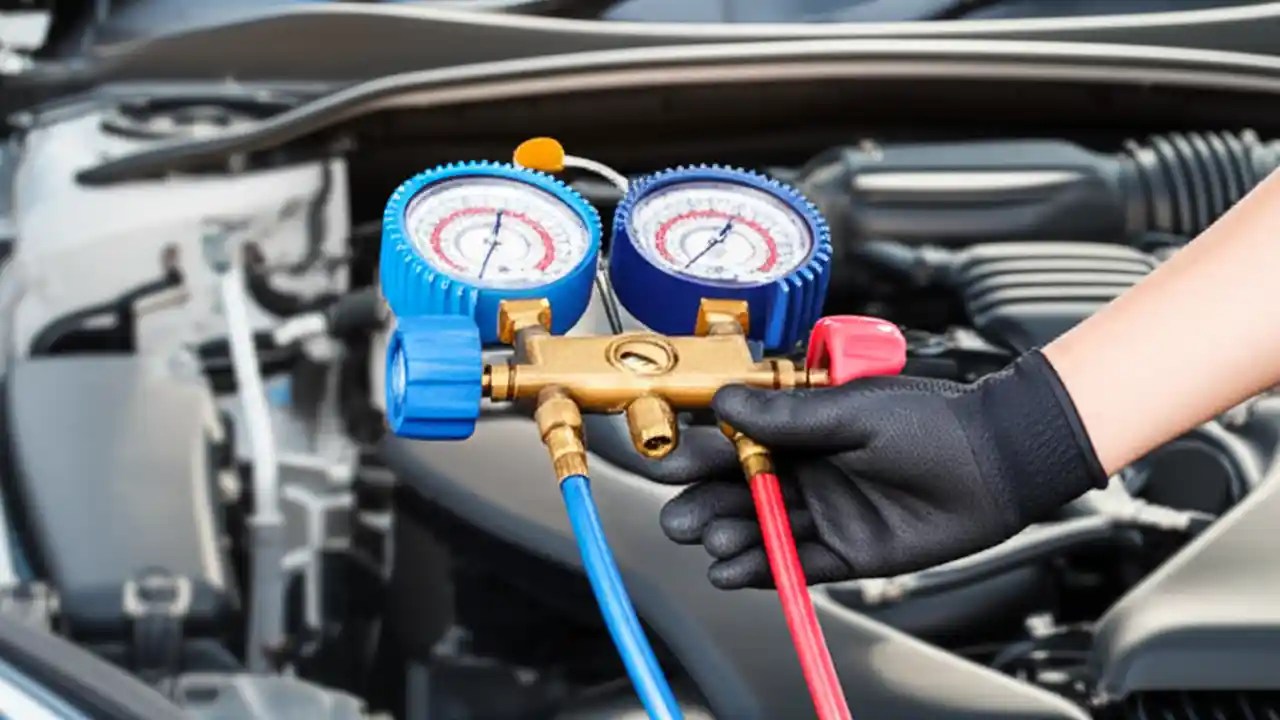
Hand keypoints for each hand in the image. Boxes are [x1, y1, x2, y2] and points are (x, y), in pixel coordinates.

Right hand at [658, 351, 1106, 588]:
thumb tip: (725, 402)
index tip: (668, 460)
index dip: (701, 453)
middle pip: (740, 492)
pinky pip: (796, 564)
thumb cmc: (933, 423)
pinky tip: (731, 570)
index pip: (738, 442)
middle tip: (679, 515)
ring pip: (763, 529)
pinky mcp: (846, 552)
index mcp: (804, 428)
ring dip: (731, 536)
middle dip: (705, 503)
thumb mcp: (854, 411)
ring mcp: (825, 513)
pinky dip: (763, 569)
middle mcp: (808, 470)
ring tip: (711, 539)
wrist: (998, 464)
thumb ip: (789, 417)